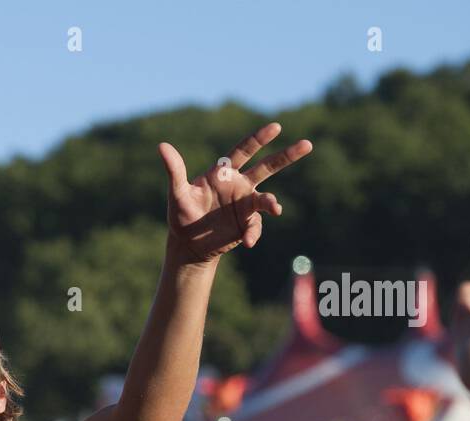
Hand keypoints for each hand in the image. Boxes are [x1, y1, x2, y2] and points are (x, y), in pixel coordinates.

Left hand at [160, 122, 310, 263]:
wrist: (188, 244)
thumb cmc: (182, 215)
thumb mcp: (177, 193)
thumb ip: (174, 170)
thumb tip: (161, 146)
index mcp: (224, 172)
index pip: (244, 150)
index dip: (259, 138)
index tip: (276, 127)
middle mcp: (239, 185)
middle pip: (267, 167)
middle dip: (287, 156)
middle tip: (308, 144)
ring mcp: (245, 205)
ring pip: (266, 198)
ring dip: (271, 202)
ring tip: (274, 208)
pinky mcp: (247, 224)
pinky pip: (255, 226)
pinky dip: (253, 233)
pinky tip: (248, 242)